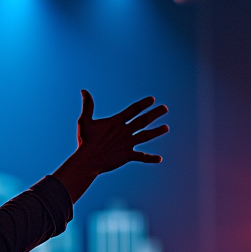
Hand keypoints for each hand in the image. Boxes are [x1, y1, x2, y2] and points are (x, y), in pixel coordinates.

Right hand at [52, 90, 168, 201]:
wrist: (88, 160)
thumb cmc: (85, 141)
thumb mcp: (84, 121)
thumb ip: (87, 106)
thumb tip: (84, 91)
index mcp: (116, 122)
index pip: (133, 110)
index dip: (143, 104)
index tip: (152, 100)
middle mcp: (124, 131)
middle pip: (143, 120)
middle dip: (155, 113)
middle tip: (165, 108)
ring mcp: (127, 144)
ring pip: (146, 136)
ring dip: (157, 131)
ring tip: (166, 128)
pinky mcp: (127, 156)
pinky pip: (141, 157)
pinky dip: (150, 158)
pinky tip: (159, 159)